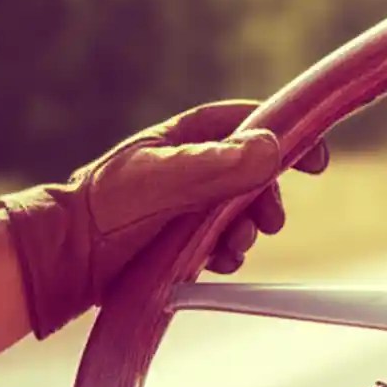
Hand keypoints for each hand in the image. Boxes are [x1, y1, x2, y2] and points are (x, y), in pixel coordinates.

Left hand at [0, 100, 328, 337]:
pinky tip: (219, 264)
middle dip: (268, 199)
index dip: (287, 135)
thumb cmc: (107, 208)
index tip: (318, 160)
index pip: (250, 122)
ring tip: (234, 249)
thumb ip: (217, 164)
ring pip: (243, 212)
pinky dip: (230, 255)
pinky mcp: (185, 239)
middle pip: (255, 173)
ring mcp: (191, 204)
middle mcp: (194, 166)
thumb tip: (272, 148)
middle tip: (271, 223)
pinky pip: (225, 243)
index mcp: (188, 136)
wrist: (68, 260)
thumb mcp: (165, 179)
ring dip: (248, 232)